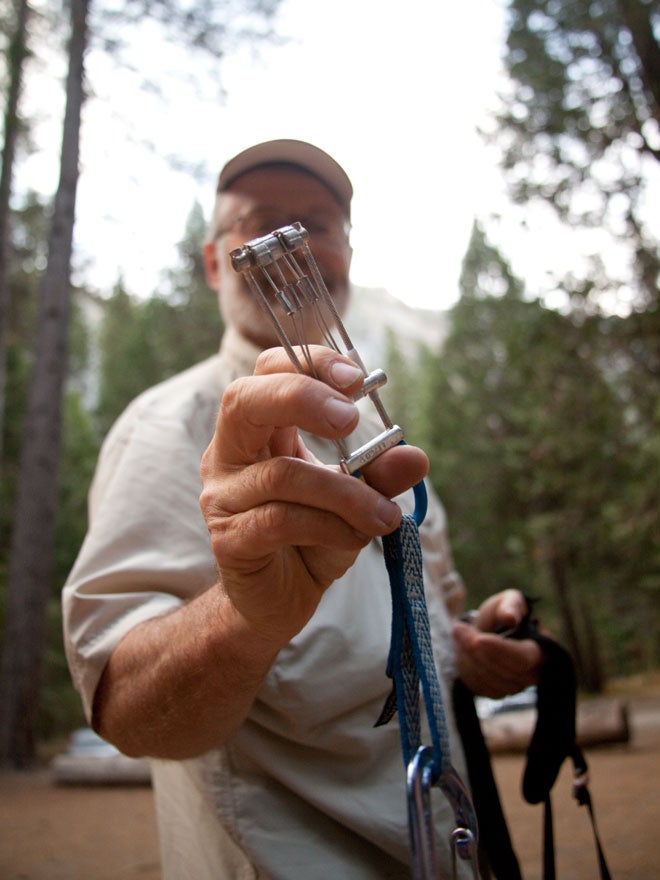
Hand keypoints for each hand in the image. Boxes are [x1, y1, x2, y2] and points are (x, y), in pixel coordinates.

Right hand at [200, 345, 428, 649]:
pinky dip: (330, 526)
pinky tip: (356, 538)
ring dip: (345, 493)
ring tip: (384, 515)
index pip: (268, 371)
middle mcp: (229, 454)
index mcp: (259, 430)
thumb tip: (416, 457)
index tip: (358, 380)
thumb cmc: (313, 539)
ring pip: (282, 474)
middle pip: (243, 400)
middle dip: (301, 398)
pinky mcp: (230, 539)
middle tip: (351, 420)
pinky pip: (281, 520)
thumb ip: (381, 476)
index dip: (310, 363)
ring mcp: (223, 496)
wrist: (280, 601)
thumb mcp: (356, 501)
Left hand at [452, 589, 542, 697]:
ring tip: (460, 633)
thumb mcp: (509, 601)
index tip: (479, 639)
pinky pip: (477, 685)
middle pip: (502, 670)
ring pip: (487, 679)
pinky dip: (466, 666)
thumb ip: (512, 605)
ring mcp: (513, 687)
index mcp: (540, 651)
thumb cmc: (503, 615)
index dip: (501, 650)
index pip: (523, 657)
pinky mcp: (495, 692)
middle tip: (459, 628)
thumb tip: (510, 618)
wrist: (491, 631)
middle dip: (477, 650)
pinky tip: (463, 650)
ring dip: (468, 657)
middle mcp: (531, 675)